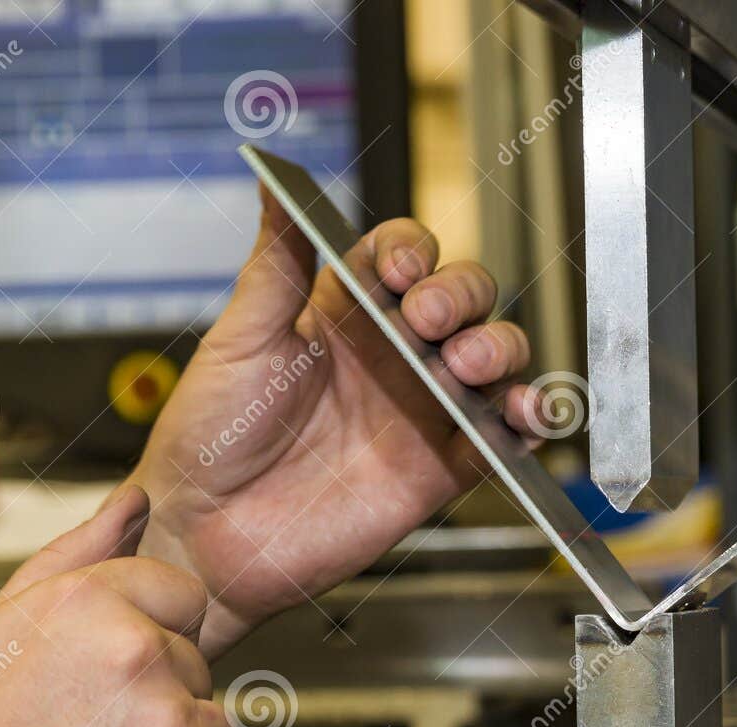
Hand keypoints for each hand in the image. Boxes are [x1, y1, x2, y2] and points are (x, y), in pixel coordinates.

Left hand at [132, 191, 542, 656]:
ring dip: (500, 347)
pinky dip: (530, 420)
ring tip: (469, 362)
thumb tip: (271, 181)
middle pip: (463, 297)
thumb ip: (273, 266)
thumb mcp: (237, 340)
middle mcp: (392, 356)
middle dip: (461, 294)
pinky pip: (504, 438)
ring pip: (494, 357)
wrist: (206, 535)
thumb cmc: (206, 441)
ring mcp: (421, 411)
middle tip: (427, 320)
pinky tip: (522, 413)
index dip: (413, 251)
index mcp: (343, 315)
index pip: (403, 256)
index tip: (398, 269)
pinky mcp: (442, 469)